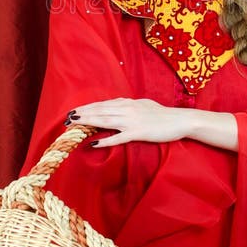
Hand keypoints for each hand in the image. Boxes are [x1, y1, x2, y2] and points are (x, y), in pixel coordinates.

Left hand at [66, 98, 190, 146]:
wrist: (180, 120)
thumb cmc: (163, 115)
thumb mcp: (144, 105)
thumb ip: (129, 105)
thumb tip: (117, 104)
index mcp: (128, 103)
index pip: (103, 104)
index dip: (87, 108)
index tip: (74, 111)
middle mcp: (127, 109)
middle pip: (100, 111)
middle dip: (82, 114)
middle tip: (67, 118)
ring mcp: (132, 121)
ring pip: (105, 120)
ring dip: (88, 122)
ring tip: (74, 125)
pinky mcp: (138, 133)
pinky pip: (119, 137)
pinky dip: (105, 140)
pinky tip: (94, 143)